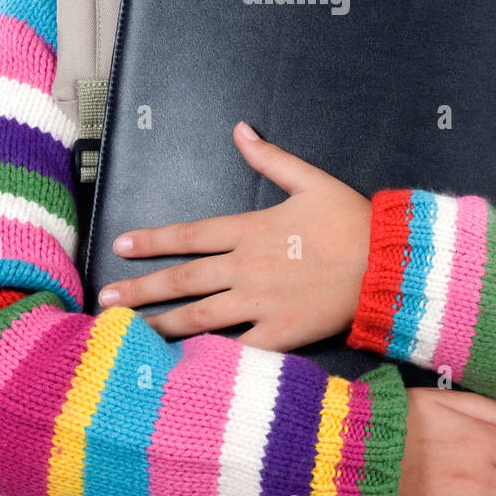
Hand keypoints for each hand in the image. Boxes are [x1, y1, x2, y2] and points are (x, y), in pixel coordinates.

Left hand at [100, 120, 372, 349]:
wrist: (389, 263)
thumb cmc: (352, 220)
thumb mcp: (311, 179)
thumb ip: (270, 158)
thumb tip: (241, 129)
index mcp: (251, 229)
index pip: (189, 235)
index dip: (152, 240)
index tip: (122, 246)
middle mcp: (247, 266)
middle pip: (184, 278)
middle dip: (141, 289)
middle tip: (106, 298)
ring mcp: (261, 302)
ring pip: (200, 316)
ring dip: (160, 324)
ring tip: (128, 333)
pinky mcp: (280, 333)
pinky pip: (237, 349)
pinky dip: (208, 358)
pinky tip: (181, 366)